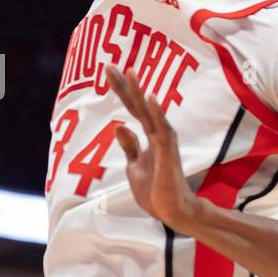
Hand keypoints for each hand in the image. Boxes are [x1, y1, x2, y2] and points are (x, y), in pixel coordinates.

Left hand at [106, 66, 200, 232]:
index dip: (120, 89)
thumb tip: (119, 125)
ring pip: (149, 112)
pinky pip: (161, 129)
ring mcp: (163, 141)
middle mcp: (157, 133)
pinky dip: (156, 112)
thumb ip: (129, 146)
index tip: (107, 70)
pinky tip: (150, 98)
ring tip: (131, 73)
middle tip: (108, 65)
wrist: (171, 211)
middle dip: (124, 85)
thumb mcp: (134, 165)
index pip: (132, 107)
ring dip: (139, 93)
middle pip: (138, 104)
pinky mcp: (167, 152)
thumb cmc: (155, 189)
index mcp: (148, 135)